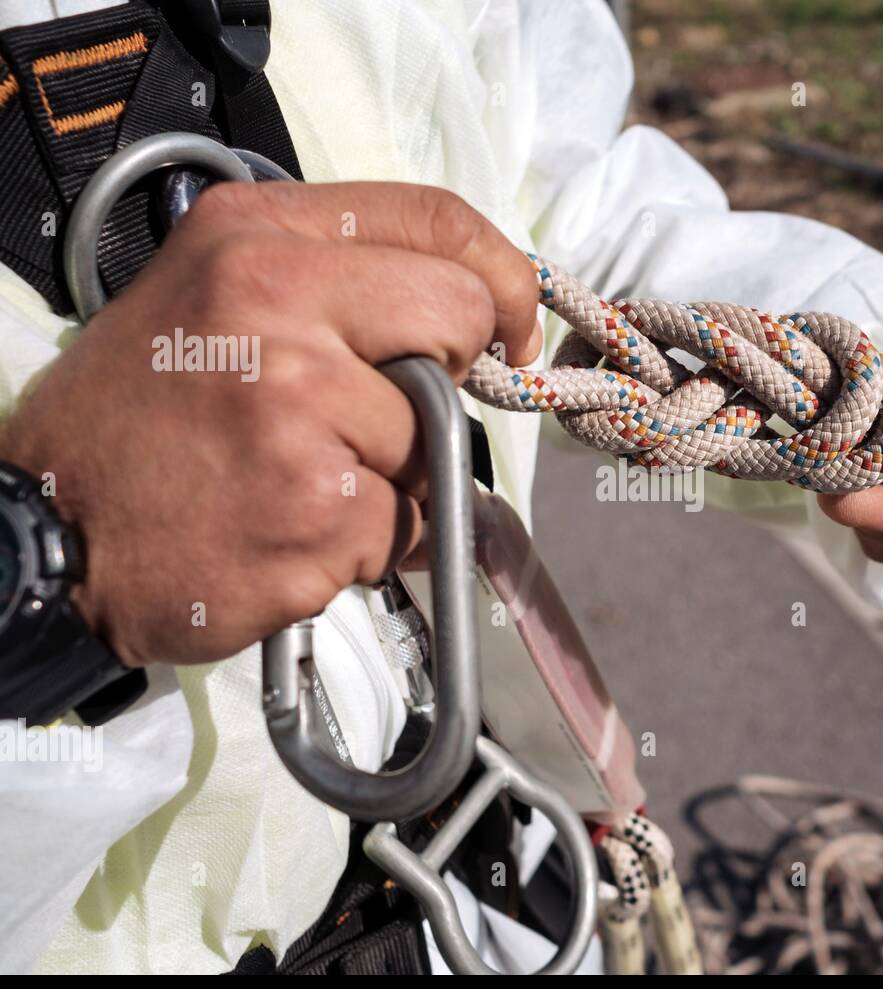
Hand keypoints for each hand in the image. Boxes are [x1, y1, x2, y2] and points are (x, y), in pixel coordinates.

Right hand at [0, 181, 539, 665]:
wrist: (49, 535)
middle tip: (377, 419)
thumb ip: (331, 284)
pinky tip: (290, 534)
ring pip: (439, 442)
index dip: (497, 277)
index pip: (436, 219)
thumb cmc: (141, 420)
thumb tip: (462, 316)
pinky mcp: (318, 506)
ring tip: (297, 485)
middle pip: (458, 321)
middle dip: (442, 381)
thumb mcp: (211, 297)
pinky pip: (410, 525)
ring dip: (393, 479)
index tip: (502, 329)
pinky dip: (369, 543)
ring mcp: (298, 409)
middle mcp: (276, 305)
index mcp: (255, 237)